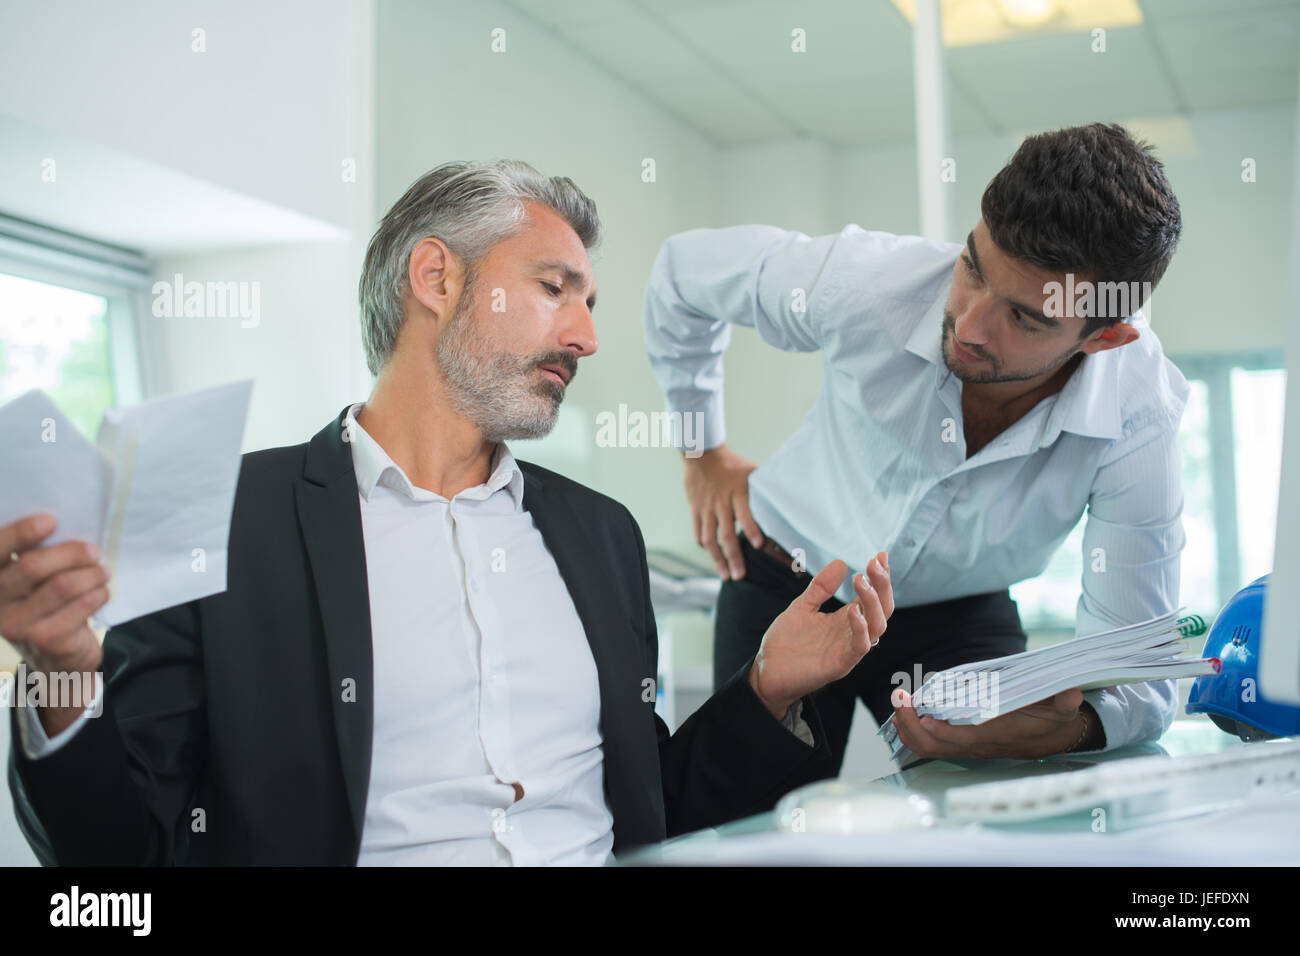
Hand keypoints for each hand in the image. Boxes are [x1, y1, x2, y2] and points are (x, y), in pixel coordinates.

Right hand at [0, 514, 108, 736]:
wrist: (58, 656)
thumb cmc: (47, 605)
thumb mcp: (34, 581)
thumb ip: (36, 556)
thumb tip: (62, 524)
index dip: (21, 533)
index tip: (51, 521)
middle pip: (32, 566)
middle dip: (70, 553)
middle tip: (93, 551)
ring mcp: (18, 624)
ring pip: (62, 585)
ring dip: (91, 574)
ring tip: (102, 572)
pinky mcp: (45, 639)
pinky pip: (81, 606)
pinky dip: (98, 594)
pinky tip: (102, 592)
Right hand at [683, 444, 762, 579]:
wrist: (701, 453)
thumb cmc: (732, 464)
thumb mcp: (752, 472)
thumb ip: (766, 488)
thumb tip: (790, 497)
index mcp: (738, 493)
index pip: (746, 514)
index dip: (751, 529)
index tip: (759, 545)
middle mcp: (722, 503)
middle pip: (726, 535)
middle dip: (734, 557)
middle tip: (740, 576)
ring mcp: (707, 508)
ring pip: (710, 539)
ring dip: (718, 559)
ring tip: (726, 575)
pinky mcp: (696, 509)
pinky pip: (698, 532)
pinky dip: (705, 545)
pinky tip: (713, 556)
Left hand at [749, 552, 892, 719]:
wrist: (766, 671)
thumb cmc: (785, 643)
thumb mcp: (802, 607)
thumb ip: (821, 587)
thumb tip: (841, 563)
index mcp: (846, 620)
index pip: (873, 596)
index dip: (879, 577)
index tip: (880, 555)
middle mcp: (852, 633)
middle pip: (881, 609)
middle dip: (882, 585)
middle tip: (875, 564)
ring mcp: (848, 650)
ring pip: (877, 626)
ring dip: (872, 603)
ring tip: (862, 581)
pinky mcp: (839, 665)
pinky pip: (859, 647)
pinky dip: (860, 629)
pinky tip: (853, 611)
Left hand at [891, 687, 1085, 759]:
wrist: (1054, 737)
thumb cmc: (1052, 719)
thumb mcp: (1062, 709)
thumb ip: (1063, 703)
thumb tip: (1070, 695)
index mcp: (999, 735)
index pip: (966, 739)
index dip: (944, 732)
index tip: (924, 717)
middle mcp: (979, 745)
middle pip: (937, 746)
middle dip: (912, 725)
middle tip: (900, 699)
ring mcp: (968, 747)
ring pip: (929, 748)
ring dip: (908, 728)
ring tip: (897, 703)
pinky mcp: (962, 745)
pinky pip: (932, 745)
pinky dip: (913, 731)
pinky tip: (905, 714)